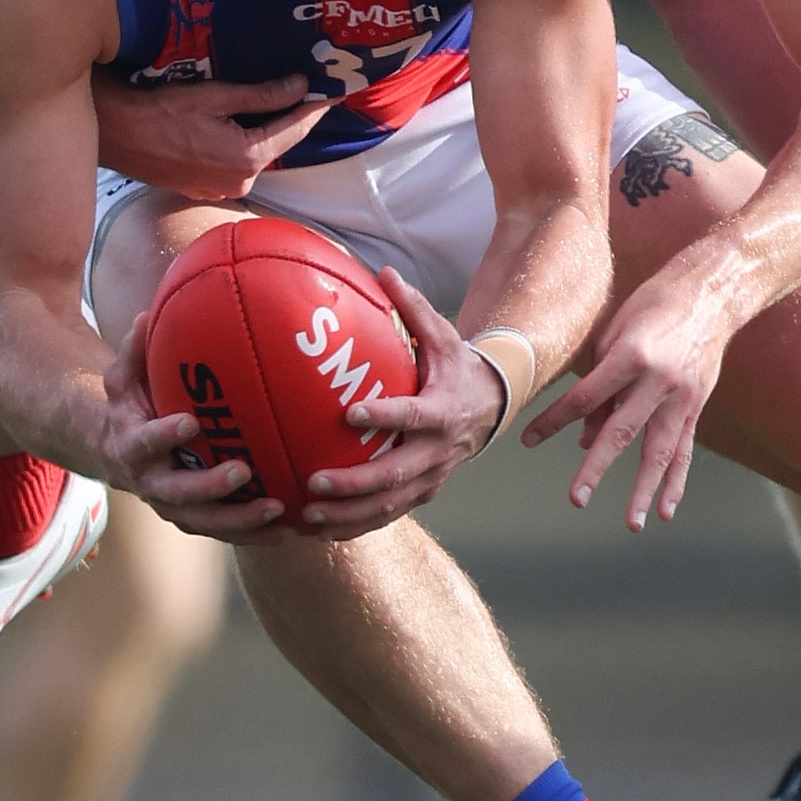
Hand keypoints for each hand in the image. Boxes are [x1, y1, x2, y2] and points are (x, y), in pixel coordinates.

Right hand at [94, 75, 330, 200]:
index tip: (331, 92)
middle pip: (273, 145)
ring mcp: (219, 190)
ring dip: (258, 131)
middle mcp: (238, 182)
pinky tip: (229, 123)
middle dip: (285, 119)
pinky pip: (231, 164)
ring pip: (252, 154)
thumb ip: (263, 96)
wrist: (115, 133)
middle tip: (300, 90)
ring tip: (264, 103)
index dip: (313, 109)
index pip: (293, 130)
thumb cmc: (160, 111)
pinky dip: (236, 144)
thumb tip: (300, 87)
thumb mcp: (216, 96)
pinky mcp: (202, 189)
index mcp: (246, 159)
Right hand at [95, 323, 285, 540]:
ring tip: (279, 511)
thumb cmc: (128, 406)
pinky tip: (293, 530)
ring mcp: (173, 508)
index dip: (164, 435)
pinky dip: (257, 535)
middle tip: (244, 471)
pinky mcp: (194, 521)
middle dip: (211, 486)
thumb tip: (147, 315)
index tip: (189, 422)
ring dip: (242, 520)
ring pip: (207, 522)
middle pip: (179, 493)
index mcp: (131, 446)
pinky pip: (226, 532)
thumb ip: (134, 350)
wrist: (114, 453)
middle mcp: (150, 483)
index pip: (144, 442)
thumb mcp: (121, 377)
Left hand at [279, 268, 504, 539]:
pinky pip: (389, 515)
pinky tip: (321, 531)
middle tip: (313, 482)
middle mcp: (438, 450)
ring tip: (308, 516)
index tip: (349, 413)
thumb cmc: (457, 366)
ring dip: (349, 515)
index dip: (383, 416)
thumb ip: (412, 307)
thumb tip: (383, 270)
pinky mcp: (424, 493)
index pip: (412, 416)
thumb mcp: (442, 335)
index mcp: (441, 410)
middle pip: (396, 475)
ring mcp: (432, 477)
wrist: (493, 405)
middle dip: (354, 485)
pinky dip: (356, 526)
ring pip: (390, 505)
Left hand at [523, 267, 730, 530]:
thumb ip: (600, 386)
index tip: (527, 441)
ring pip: (660, 452)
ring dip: (644, 491)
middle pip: (621, 432)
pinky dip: (676, 482)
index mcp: (630, 357)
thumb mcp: (616, 336)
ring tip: (632, 524)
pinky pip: (685, 451)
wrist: (710, 294)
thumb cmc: (651, 307)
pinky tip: (666, 510)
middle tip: (576, 498)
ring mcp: (683, 397)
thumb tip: (586, 437)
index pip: (584, 398)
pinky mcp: (697, 407)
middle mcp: (658, 381)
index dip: (553, 421)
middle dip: (596, 468)